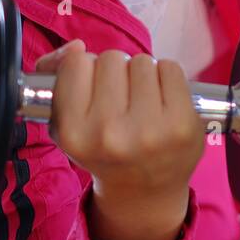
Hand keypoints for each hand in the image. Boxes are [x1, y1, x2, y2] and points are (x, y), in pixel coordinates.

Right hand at [35, 40, 203, 239]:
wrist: (143, 192)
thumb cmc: (102, 149)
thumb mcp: (65, 122)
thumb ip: (57, 76)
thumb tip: (76, 47)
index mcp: (75, 133)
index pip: (77, 63)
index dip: (86, 70)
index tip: (93, 90)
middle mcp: (110, 134)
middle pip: (111, 59)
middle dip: (116, 72)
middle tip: (121, 99)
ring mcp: (150, 130)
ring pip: (142, 62)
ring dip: (142, 74)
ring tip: (142, 101)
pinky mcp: (182, 124)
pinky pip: (171, 68)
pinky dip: (167, 77)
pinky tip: (162, 101)